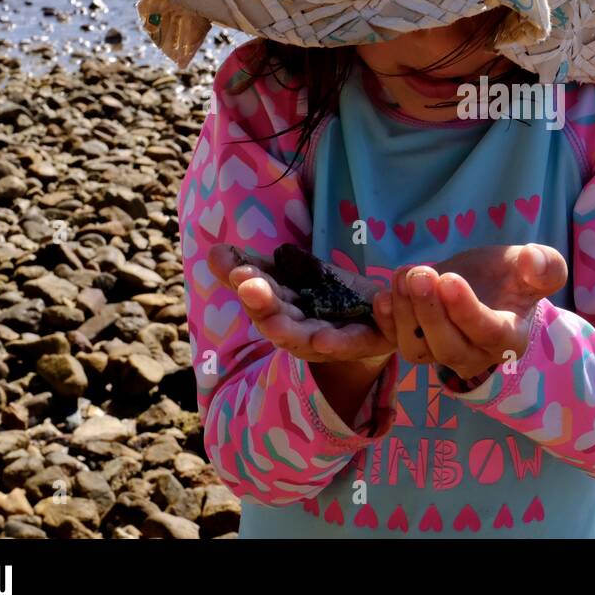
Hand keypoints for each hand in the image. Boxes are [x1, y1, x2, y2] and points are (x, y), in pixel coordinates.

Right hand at [206, 244, 393, 364]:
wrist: (380, 318)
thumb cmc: (328, 297)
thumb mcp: (291, 276)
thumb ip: (254, 268)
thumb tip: (213, 252)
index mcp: (283, 316)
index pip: (260, 299)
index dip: (247, 284)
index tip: (235, 269)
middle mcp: (304, 335)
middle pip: (279, 323)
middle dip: (263, 306)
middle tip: (247, 285)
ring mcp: (335, 342)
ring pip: (310, 339)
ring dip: (291, 332)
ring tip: (274, 324)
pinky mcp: (370, 341)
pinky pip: (355, 342)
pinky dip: (340, 342)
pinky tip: (325, 339)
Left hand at [374, 244, 568, 380]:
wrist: (488, 287)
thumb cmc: (514, 278)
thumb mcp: (539, 266)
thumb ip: (546, 266)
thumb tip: (534, 260)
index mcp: (510, 338)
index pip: (488, 332)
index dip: (466, 310)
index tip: (449, 279)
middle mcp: (475, 354)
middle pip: (448, 347)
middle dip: (430, 312)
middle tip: (419, 274)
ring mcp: (442, 353)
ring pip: (418, 349)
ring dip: (404, 314)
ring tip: (403, 276)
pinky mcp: (417, 343)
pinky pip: (396, 343)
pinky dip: (385, 323)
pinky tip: (383, 295)